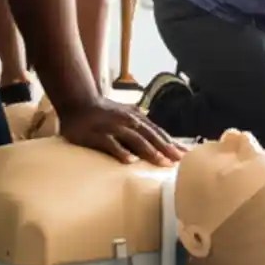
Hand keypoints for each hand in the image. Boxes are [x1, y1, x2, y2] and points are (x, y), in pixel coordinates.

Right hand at [57, 97, 186, 166]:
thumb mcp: (127, 114)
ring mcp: (113, 127)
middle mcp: (129, 122)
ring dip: (149, 150)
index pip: (158, 132)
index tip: (185, 154)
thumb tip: (159, 137)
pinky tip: (130, 161)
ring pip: (135, 140)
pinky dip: (121, 152)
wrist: (79, 102)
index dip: (172, 143)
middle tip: (178, 161)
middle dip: (166, 149)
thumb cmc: (104, 112)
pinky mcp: (97, 135)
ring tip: (161, 162)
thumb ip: (141, 124)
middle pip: (151, 136)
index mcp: (137, 119)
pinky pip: (111, 144)